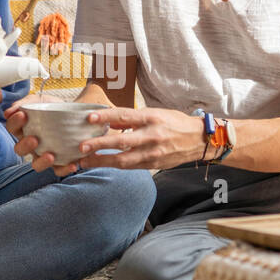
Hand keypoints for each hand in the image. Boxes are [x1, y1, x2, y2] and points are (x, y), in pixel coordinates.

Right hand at [3, 98, 80, 177]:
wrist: (74, 113)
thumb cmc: (52, 106)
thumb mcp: (39, 100)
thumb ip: (24, 103)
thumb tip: (8, 112)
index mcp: (22, 129)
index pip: (12, 128)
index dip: (14, 123)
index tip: (22, 115)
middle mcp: (29, 145)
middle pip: (20, 150)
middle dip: (25, 146)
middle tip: (34, 139)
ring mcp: (42, 155)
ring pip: (36, 164)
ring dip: (42, 162)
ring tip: (51, 156)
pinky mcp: (58, 162)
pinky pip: (59, 170)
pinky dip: (65, 169)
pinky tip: (72, 164)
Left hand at [67, 107, 206, 170]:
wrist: (199, 141)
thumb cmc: (175, 123)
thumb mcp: (155, 113)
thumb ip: (132, 118)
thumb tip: (109, 120)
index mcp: (152, 118)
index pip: (125, 116)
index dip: (106, 117)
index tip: (89, 118)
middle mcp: (152, 136)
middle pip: (122, 141)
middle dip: (100, 145)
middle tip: (81, 146)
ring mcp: (153, 153)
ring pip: (123, 160)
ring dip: (102, 161)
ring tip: (84, 161)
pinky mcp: (154, 165)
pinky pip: (130, 166)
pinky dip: (114, 165)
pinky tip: (100, 164)